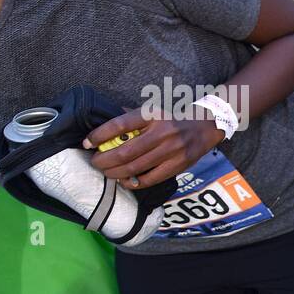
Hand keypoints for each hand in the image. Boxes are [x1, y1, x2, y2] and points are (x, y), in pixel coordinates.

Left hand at [85, 106, 221, 188]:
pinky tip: (125, 181)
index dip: (99, 135)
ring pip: (135, 167)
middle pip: (124, 151)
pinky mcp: (178, 165)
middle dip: (104, 160)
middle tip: (95, 162)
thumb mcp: (153, 111)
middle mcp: (161, 133)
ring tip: (106, 172)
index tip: (87, 143)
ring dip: (115, 173)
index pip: (119, 125)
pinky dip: (134, 182)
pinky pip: (151, 178)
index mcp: (152, 115)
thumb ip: (131, 117)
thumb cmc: (173, 120)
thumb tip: (105, 127)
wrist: (206, 127)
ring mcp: (171, 150)